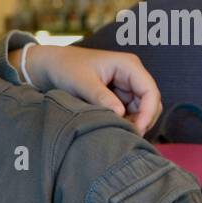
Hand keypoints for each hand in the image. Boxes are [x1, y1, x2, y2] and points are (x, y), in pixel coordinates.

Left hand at [17, 44, 163, 134]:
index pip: (150, 91)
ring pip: (140, 109)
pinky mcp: (117, 95)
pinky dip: (124, 122)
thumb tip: (120, 114)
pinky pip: (128, 112)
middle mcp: (131, 74)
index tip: (136, 131)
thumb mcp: (82, 83)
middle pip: (150, 102)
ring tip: (117, 134)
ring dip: (133, 122)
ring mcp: (125, 85)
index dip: (148, 113)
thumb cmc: (66, 68)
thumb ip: (101, 97)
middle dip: (142, 120)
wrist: (51, 65)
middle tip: (126, 137)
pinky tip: (112, 129)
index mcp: (128, 65)